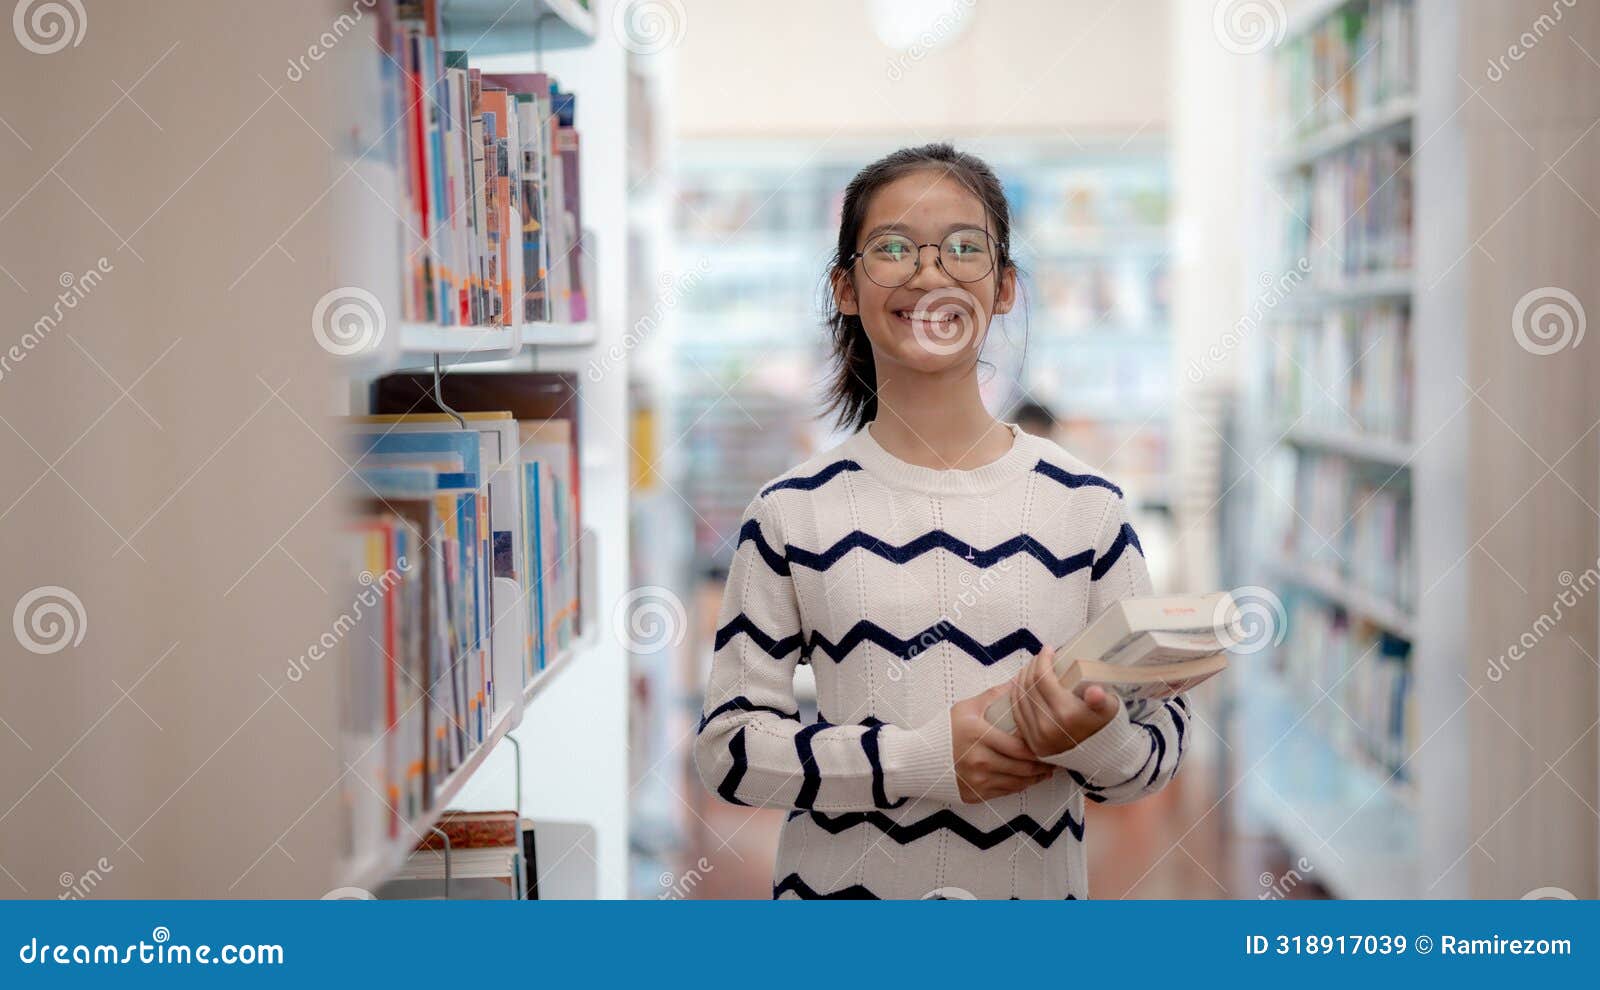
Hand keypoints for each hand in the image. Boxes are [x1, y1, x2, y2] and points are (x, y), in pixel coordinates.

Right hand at [949, 684, 1056, 803]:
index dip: (1040, 748)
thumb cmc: (945, 730)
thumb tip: (1019, 682)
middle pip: (1022, 767)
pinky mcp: (975, 794)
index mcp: (978, 735)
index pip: (1019, 747)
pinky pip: (1006, 792)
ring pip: (1017, 782)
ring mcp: (976, 780)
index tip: (1051, 743)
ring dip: (1035, 778)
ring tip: (1046, 770)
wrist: (921, 758)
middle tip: (1055, 759)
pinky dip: (1020, 786)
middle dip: (1043, 765)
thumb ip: (994, 696)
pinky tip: (1028, 779)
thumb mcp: (966, 708)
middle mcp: (978, 760)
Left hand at [1009, 645, 1119, 759]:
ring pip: (1020, 697)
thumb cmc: (1104, 723)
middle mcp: (1047, 726)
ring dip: (1022, 677)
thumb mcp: (1109, 708)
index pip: (1043, 678)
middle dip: (1032, 665)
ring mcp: (1037, 736)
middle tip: (1040, 656)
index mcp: (1066, 714)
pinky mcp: (1031, 742)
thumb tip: (1094, 692)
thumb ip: (1100, 698)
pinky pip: (1017, 712)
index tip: (1048, 648)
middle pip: (1029, 685)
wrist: (1100, 754)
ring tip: (1032, 667)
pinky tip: (1022, 684)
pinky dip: (1017, 694)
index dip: (1043, 659)